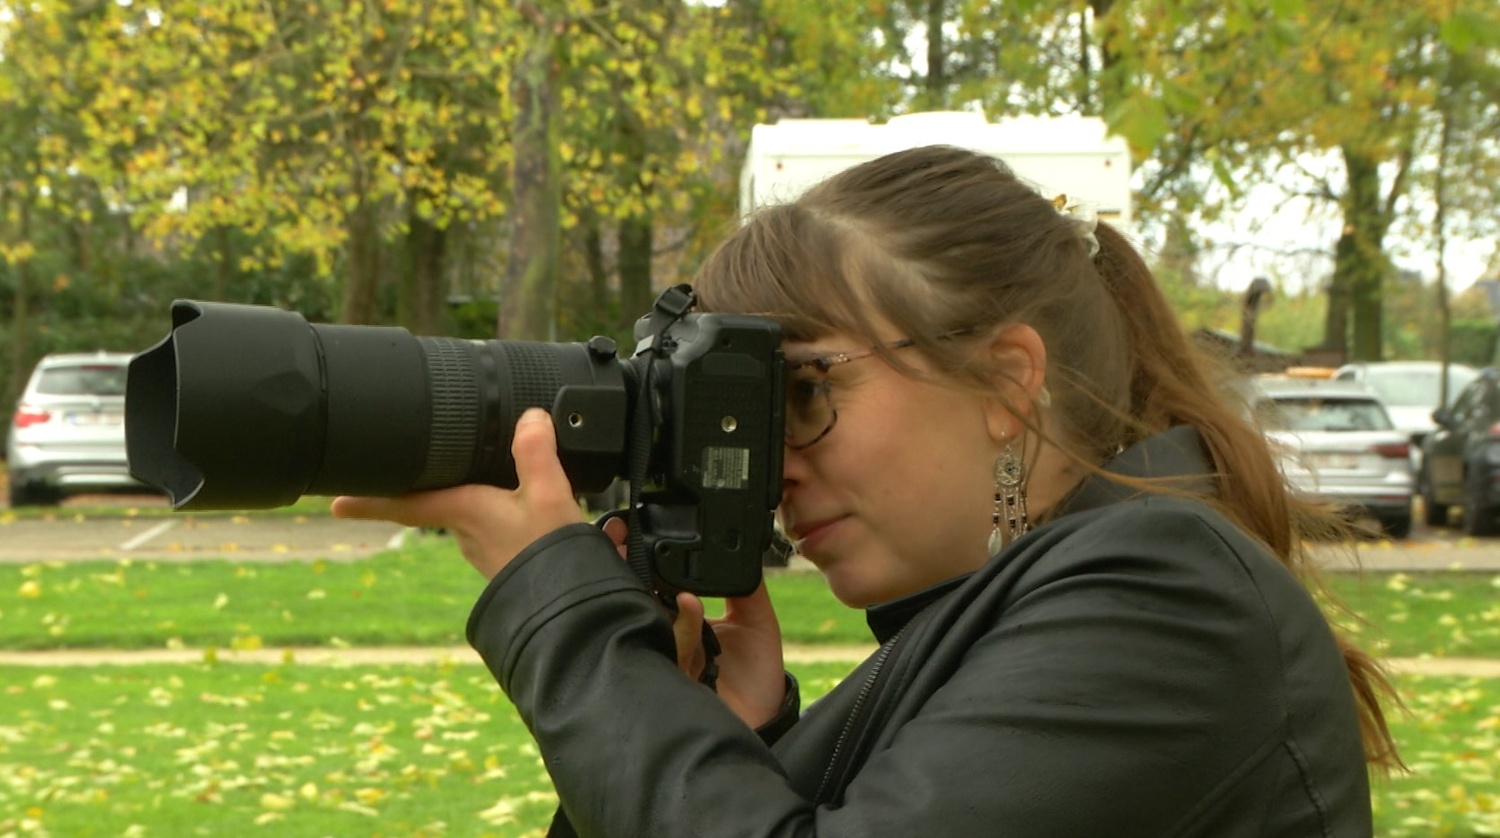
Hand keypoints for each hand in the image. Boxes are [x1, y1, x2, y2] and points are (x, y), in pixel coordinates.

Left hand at [331, 408, 584, 579]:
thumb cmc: (551, 557)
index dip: (368, 502)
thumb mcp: (549, 497)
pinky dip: (496, 511)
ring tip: (485, 479)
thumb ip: (537, 453)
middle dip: (427, 484)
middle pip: (434, 502)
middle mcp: (465, 532)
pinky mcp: (504, 557)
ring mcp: (483, 548)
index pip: (403, 504)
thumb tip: (529, 416)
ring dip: (469, 497)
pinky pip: (490, 525)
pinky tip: (519, 506)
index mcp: (464, 511)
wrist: (570, 609)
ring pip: (464, 513)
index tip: (334, 504)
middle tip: (417, 465)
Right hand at [598, 503, 787, 729]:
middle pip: (637, 596)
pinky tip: (690, 603)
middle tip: (618, 536)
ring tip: (643, 556)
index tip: (627, 528)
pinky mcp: (671, 677)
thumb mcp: (756, 619)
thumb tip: (734, 547)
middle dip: (624, 564)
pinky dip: (683, 622)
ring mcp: (664, 655)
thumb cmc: (757, 676)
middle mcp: (665, 634)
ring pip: (645, 617)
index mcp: (680, 618)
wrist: (767, 720)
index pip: (654, 583)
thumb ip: (743, 585)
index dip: (640, 557)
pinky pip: (670, 644)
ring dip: (643, 586)